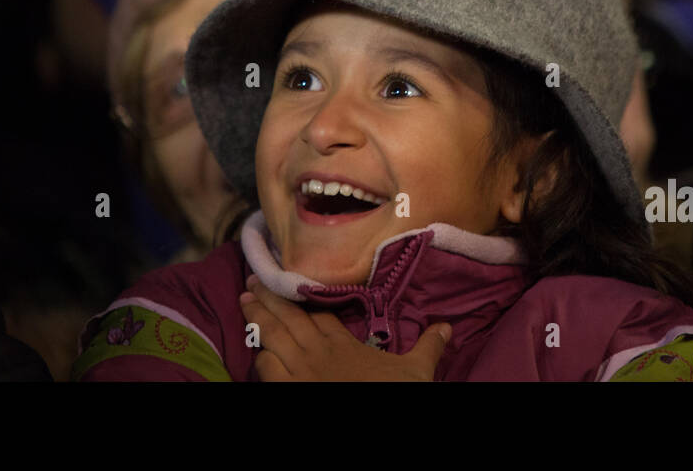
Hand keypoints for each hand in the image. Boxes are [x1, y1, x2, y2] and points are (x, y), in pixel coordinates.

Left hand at [240, 275, 450, 380]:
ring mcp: (302, 372)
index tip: (287, 281)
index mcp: (344, 343)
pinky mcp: (290, 390)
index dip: (302, 297)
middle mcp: (319, 352)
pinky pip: (267, 369)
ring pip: (273, 337)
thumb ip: (429, 346)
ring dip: (257, 320)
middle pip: (289, 317)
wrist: (379, 412)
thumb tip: (448, 325)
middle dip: (268, 298)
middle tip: (250, 281)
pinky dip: (260, 358)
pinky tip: (255, 349)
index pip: (318, 313)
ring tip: (244, 302)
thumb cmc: (394, 393)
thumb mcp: (418, 371)